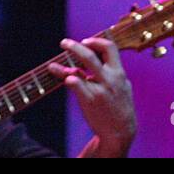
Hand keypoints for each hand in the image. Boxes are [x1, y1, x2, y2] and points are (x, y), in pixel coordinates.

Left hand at [48, 37, 136, 157]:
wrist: (121, 131)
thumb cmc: (119, 106)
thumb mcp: (121, 86)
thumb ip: (109, 72)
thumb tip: (94, 58)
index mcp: (119, 73)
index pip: (110, 47)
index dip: (96, 41)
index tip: (85, 41)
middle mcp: (109, 79)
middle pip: (90, 56)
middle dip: (74, 47)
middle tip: (64, 43)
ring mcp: (99, 91)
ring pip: (78, 72)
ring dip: (63, 66)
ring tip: (52, 65)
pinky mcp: (90, 101)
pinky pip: (75, 85)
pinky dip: (68, 80)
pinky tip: (64, 79)